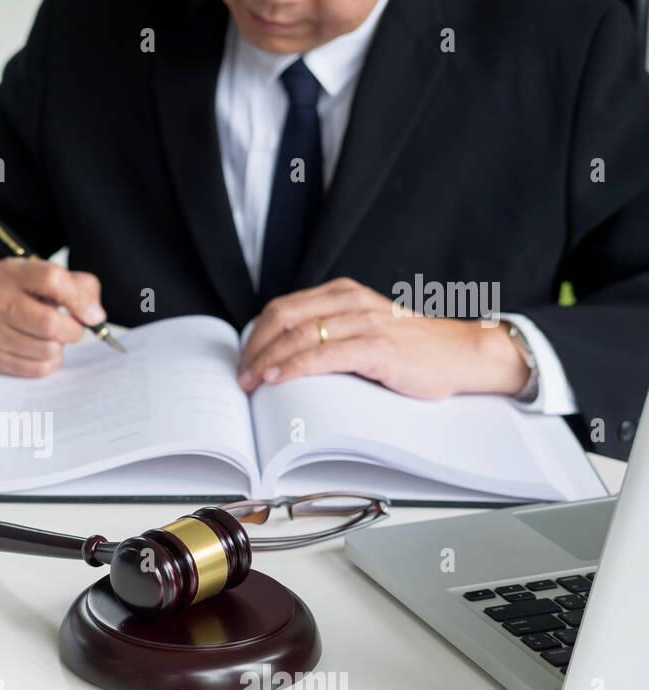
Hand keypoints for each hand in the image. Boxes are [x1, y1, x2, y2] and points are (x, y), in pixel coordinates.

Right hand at [0, 258, 103, 376]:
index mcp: (10, 273)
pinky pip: (37, 369)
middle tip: (73, 328)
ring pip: (47, 350)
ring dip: (59, 347)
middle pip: (51, 323)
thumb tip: (94, 311)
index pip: (52, 280)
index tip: (93, 314)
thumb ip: (73, 284)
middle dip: (73, 330)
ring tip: (49, 338)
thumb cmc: (8, 294)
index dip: (80, 300)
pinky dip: (48, 362)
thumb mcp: (34, 276)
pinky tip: (40, 351)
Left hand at [236, 278, 530, 399]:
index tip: (242, 360)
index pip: (283, 308)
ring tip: (251, 382)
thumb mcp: (363, 330)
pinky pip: (324, 354)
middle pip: (283, 317)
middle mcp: (350, 301)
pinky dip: (294, 367)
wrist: (461, 354)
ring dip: (267, 361)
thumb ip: (330, 334)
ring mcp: (365, 322)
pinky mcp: (378, 347)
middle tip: (241, 375)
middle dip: (254, 348)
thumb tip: (281, 359)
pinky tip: (278, 379)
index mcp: (342, 293)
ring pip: (299, 335)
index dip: (255, 335)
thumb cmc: (411, 351)